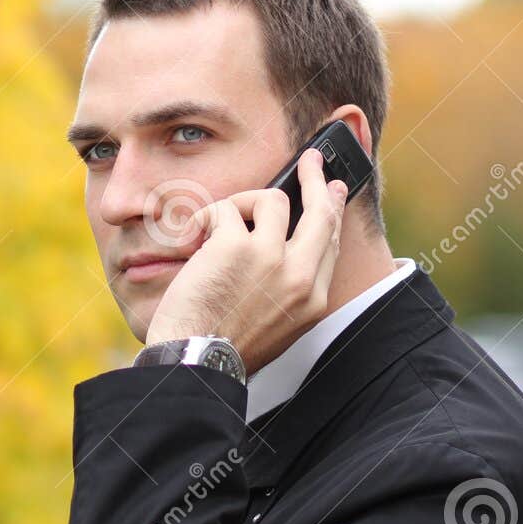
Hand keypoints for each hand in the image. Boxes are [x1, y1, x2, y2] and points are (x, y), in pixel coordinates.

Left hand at [146, 147, 347, 374]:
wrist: (196, 364)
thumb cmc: (223, 349)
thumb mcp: (276, 325)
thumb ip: (287, 288)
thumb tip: (285, 248)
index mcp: (313, 300)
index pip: (329, 242)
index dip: (330, 210)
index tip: (330, 189)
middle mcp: (299, 276)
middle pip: (320, 210)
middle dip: (315, 178)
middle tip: (309, 159)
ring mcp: (269, 258)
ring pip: (271, 200)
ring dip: (242, 203)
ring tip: (216, 226)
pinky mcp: (234, 246)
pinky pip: (225, 209)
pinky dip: (204, 218)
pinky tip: (191, 237)